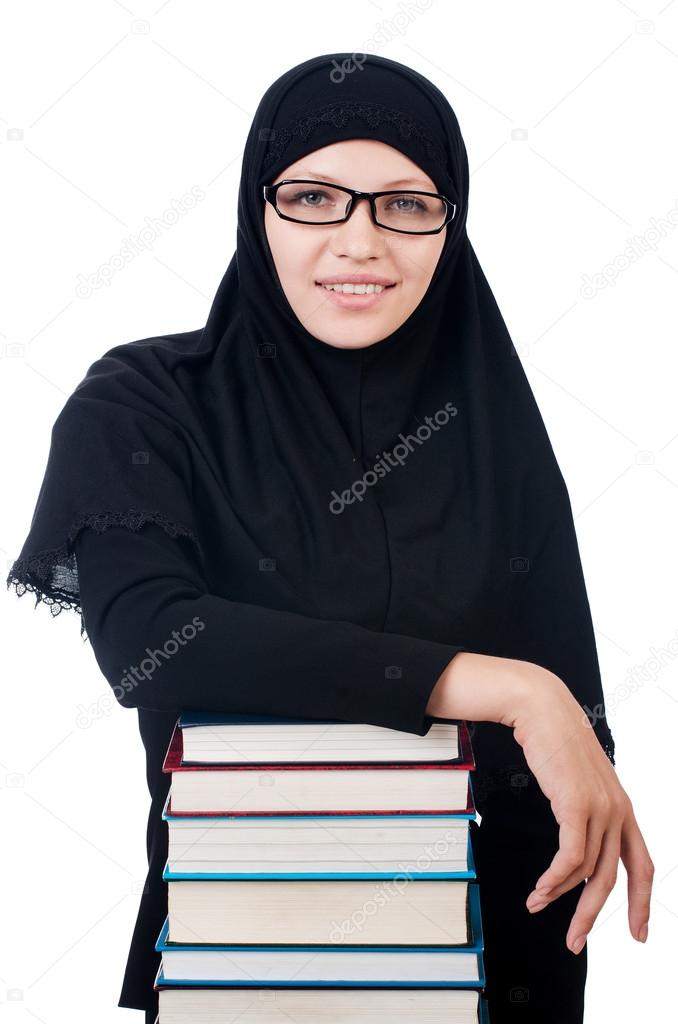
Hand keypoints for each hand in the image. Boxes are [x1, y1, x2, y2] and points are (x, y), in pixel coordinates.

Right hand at [506, 663, 653, 953]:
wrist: (542, 709)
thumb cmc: (555, 741)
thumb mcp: (577, 782)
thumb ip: (585, 812)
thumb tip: (576, 848)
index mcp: (622, 807)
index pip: (643, 864)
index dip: (642, 903)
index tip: (639, 933)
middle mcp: (618, 810)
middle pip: (613, 878)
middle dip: (592, 916)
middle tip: (575, 941)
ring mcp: (600, 807)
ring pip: (586, 872)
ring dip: (558, 896)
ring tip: (537, 906)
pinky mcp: (577, 804)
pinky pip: (570, 857)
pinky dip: (554, 879)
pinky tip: (540, 888)